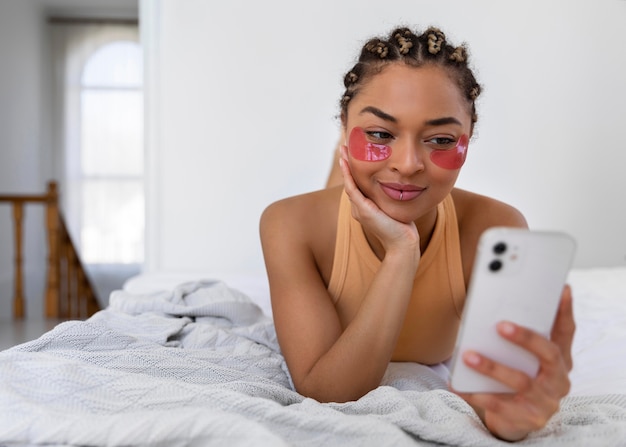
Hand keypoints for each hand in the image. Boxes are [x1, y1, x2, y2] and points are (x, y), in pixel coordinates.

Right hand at [339, 145, 419, 258]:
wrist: (402, 243)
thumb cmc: (402, 228)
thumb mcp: (394, 207)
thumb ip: (390, 197)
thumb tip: (399, 183)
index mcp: (365, 207)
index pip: (357, 184)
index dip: (353, 169)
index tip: (353, 154)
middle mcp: (358, 208)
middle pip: (350, 182)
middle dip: (346, 164)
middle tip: (343, 147)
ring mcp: (359, 210)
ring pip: (349, 183)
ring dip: (345, 166)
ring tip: (342, 151)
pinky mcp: (363, 210)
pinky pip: (352, 189)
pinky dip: (348, 175)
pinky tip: (346, 163)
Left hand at [454, 286, 574, 440]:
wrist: (515, 420)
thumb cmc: (518, 377)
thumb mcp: (526, 358)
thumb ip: (522, 336)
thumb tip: (504, 304)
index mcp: (561, 360)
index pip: (566, 332)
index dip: (565, 311)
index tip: (561, 289)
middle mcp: (558, 380)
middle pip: (549, 355)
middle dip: (525, 338)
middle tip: (500, 325)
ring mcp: (544, 401)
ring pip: (519, 381)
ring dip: (492, 367)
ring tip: (468, 355)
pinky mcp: (525, 418)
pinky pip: (497, 404)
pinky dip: (474, 393)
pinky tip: (456, 383)